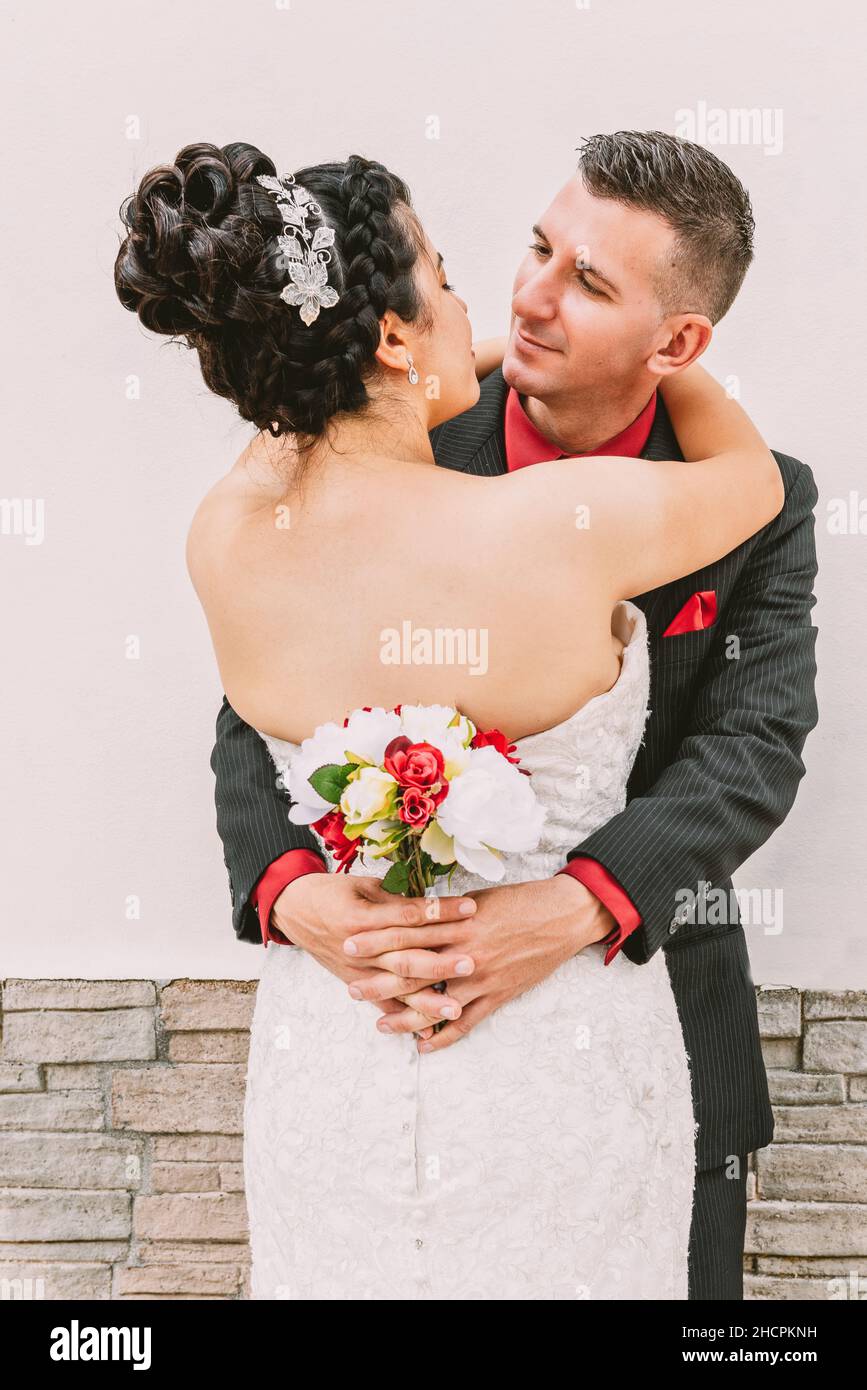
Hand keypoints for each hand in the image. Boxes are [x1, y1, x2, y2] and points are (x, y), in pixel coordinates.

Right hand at [271, 873, 478, 1036]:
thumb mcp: (363, 886)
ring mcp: (357, 970)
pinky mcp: (355, 982)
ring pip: (396, 987)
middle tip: (471, 962)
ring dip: (426, 1000)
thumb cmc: (332, 892)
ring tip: (456, 1008)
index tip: (471, 908)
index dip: (440, 911)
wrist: (294, 909)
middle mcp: (360, 948)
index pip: (409, 915)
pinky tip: (428, 1030)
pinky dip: (404, 1018)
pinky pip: (382, 1004)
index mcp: (362, 917)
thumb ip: (396, 898)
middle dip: (439, 962)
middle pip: (405, 957)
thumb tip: (434, 903)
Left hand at [342, 874, 614, 1048]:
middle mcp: (465, 952)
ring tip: (380, 1025)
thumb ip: (446, 913)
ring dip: (405, 1017)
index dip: (376, 939)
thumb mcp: (478, 899)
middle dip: (379, 982)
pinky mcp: (499, 995)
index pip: (406, 933)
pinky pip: (467, 1022)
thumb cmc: (521, 900)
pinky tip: (424, 1046)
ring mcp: (482, 978)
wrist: (563, 915)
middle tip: (351, 990)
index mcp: (457, 923)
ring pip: (435, 1004)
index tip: (349, 942)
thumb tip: (414, 916)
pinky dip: (444, 1037)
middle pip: (412, 971)